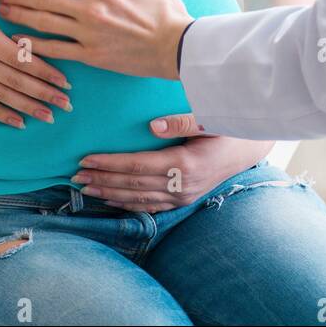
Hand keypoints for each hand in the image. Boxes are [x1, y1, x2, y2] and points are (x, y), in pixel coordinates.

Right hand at [0, 0, 74, 127]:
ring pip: (3, 95)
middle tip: (68, 104)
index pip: (20, 55)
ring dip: (29, 106)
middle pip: (18, 80)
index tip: (66, 79)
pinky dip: (1, 113)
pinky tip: (19, 123)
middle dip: (45, 92)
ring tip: (50, 117)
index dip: (45, 68)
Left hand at [0, 0, 191, 79]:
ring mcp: (89, 34)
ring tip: (1, 11)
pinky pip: (56, 49)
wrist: (177, 46)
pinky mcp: (91, 56)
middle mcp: (91, 9)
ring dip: (19, 16)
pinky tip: (18, 40)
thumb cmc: (166, 10)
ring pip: (44, 23)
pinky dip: (34, 44)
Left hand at [72, 114, 272, 212]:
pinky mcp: (183, 202)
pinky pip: (150, 206)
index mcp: (184, 164)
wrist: (250, 150)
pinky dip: (127, 204)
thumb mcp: (210, 120)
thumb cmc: (229, 129)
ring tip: (85, 188)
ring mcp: (182, 198)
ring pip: (138, 199)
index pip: (137, 166)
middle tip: (75, 174)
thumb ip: (181, 121)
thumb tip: (151, 126)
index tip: (87, 159)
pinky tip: (111, 200)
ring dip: (109, 194)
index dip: (110, 163)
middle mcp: (181, 186)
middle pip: (133, 185)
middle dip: (102, 179)